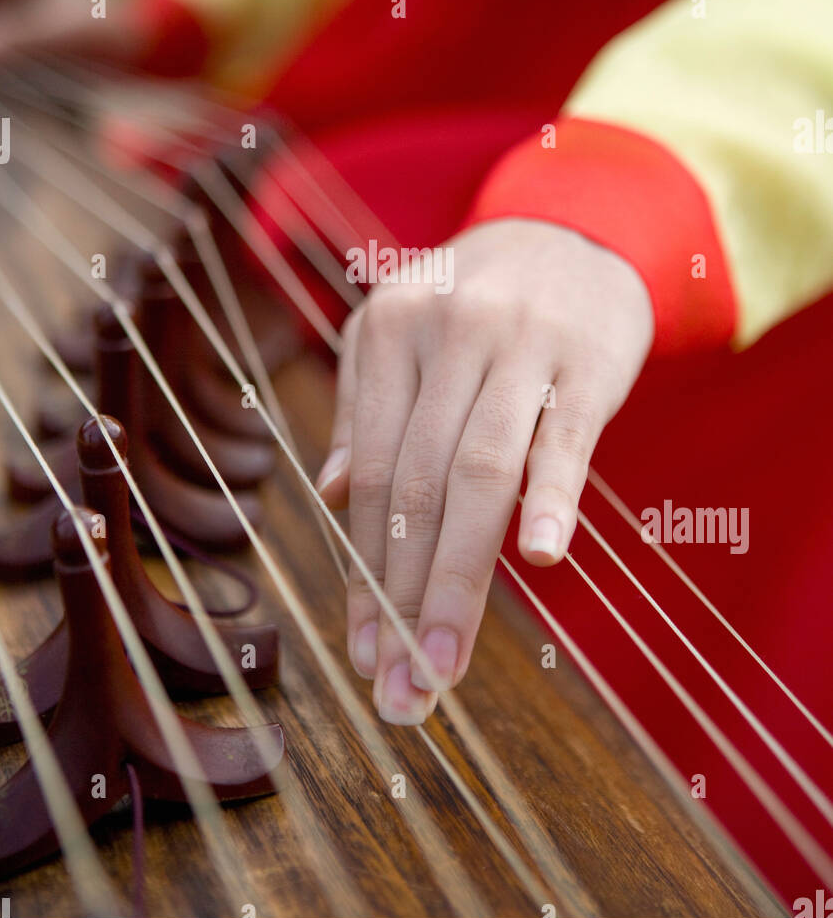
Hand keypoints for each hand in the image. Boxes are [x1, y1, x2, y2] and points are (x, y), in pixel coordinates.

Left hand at [316, 218, 653, 723]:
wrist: (575, 230)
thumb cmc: (479, 301)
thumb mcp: (403, 331)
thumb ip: (365, 404)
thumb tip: (332, 493)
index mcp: (389, 331)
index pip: (372, 472)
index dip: (363, 568)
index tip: (361, 652)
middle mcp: (446, 334)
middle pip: (416, 483)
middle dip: (401, 595)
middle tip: (400, 687)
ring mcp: (519, 344)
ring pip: (476, 472)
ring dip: (456, 577)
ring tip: (445, 664)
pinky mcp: (586, 360)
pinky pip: (561, 436)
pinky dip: (548, 495)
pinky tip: (541, 559)